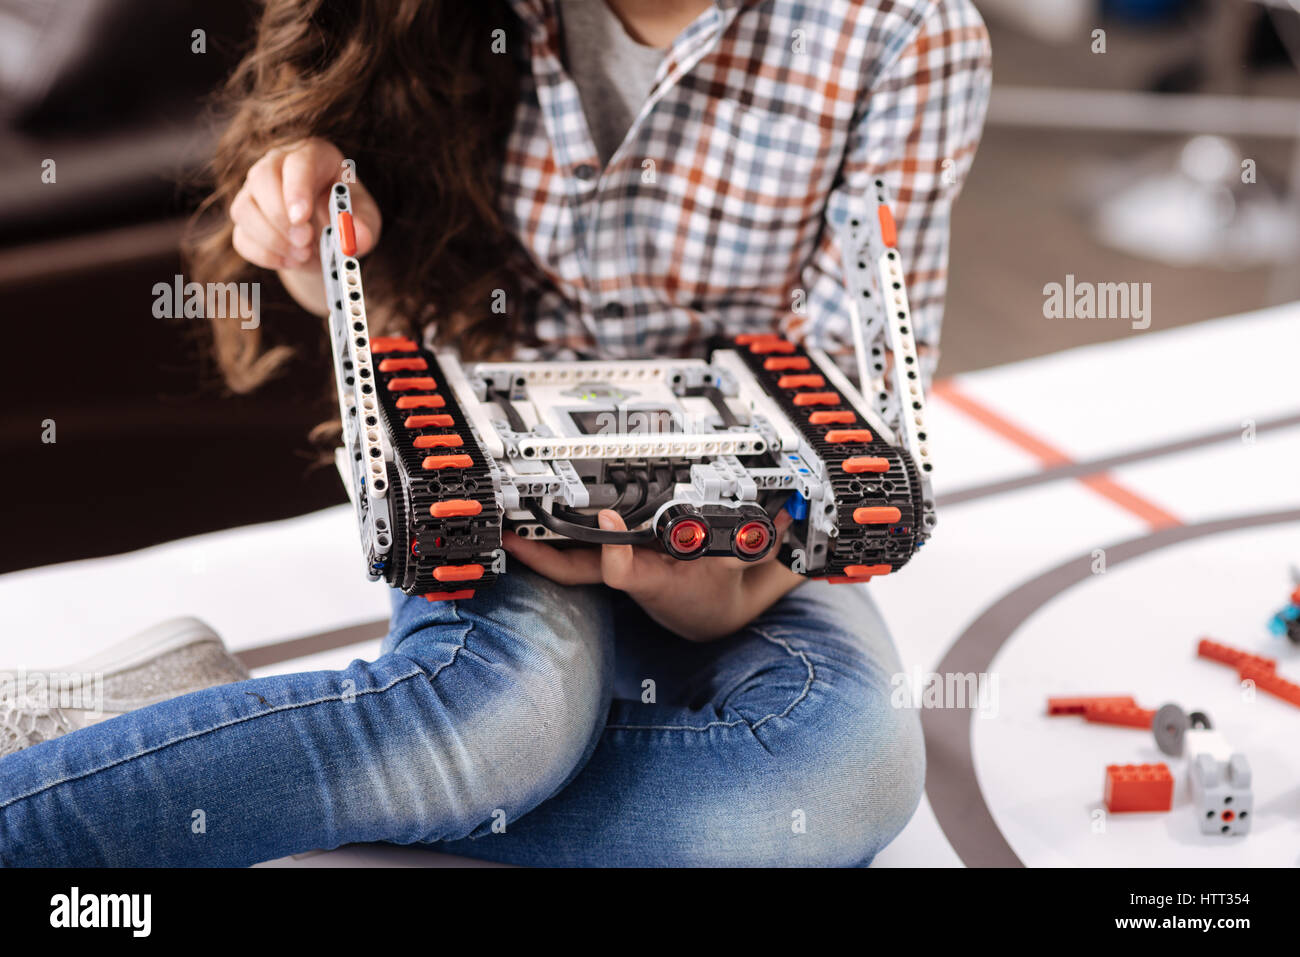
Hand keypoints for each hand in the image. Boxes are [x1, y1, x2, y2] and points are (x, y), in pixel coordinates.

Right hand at [229, 138, 381, 274]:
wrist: (327, 239)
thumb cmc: (347, 218)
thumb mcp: (365, 221)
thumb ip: (364, 227)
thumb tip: (356, 239)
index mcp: (313, 156)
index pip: (298, 161)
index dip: (297, 189)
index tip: (301, 218)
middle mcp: (278, 165)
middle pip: (261, 178)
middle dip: (281, 216)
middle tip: (305, 242)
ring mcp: (255, 191)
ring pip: (244, 209)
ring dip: (273, 240)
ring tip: (304, 255)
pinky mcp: (245, 219)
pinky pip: (241, 237)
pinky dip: (266, 255)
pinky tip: (290, 261)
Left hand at [503, 510, 803, 641]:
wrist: (712, 613)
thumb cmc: (723, 592)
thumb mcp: (745, 573)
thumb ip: (754, 548)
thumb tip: (778, 516)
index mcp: (660, 582)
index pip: (628, 569)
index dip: (615, 548)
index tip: (609, 523)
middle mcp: (631, 576)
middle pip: (576, 569)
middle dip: (540, 554)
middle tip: (509, 531)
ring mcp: (618, 570)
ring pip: (568, 562)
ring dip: (535, 546)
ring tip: (504, 520)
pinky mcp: (612, 561)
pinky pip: (573, 554)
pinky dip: (550, 540)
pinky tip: (526, 522)